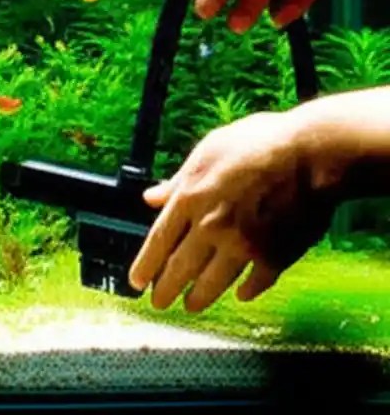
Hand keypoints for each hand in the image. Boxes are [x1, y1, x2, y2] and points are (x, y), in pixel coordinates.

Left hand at [127, 111, 341, 312]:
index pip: (158, 241)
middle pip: (181, 268)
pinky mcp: (276, 255)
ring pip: (214, 281)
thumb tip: (151, 197)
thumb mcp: (208, 150)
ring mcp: (243, 245)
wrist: (312, 153)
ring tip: (192, 306)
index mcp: (190, 199)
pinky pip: (258, 281)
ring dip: (200, 297)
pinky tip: (243, 295)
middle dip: (166, 290)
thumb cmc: (259, 142)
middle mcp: (211, 227)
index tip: (136, 282)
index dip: (145, 265)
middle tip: (158, 303)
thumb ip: (179, 180)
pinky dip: (249, 290)